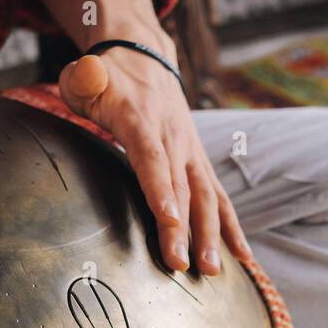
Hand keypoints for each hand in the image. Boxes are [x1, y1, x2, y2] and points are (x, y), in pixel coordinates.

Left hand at [58, 48, 246, 275]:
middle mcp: (174, 140)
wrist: (146, 56)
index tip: (169, 219)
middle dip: (185, 230)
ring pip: (206, 197)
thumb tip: (85, 78)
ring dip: (212, 236)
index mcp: (143, 121)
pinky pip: (219, 198)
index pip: (152, 158)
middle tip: (183, 265)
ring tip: (213, 271)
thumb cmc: (110, 76)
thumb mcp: (88, 72)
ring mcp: (191, 153)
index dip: (161, 189)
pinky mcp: (199, 164)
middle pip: (182, 189)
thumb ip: (84, 79)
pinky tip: (243, 257)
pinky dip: (232, 228)